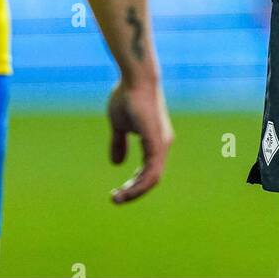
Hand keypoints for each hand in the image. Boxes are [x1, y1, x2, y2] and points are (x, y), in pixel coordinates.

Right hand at [107, 79, 173, 203]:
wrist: (135, 79)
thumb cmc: (127, 97)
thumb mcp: (119, 125)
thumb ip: (119, 143)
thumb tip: (116, 164)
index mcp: (155, 141)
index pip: (148, 171)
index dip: (134, 184)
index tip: (118, 192)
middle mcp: (162, 144)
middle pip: (151, 178)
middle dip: (133, 191)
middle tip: (116, 199)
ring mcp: (162, 144)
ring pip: (152, 178)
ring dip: (135, 192)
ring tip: (117, 198)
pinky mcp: (157, 142)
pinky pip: (151, 171)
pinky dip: (139, 184)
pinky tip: (125, 189)